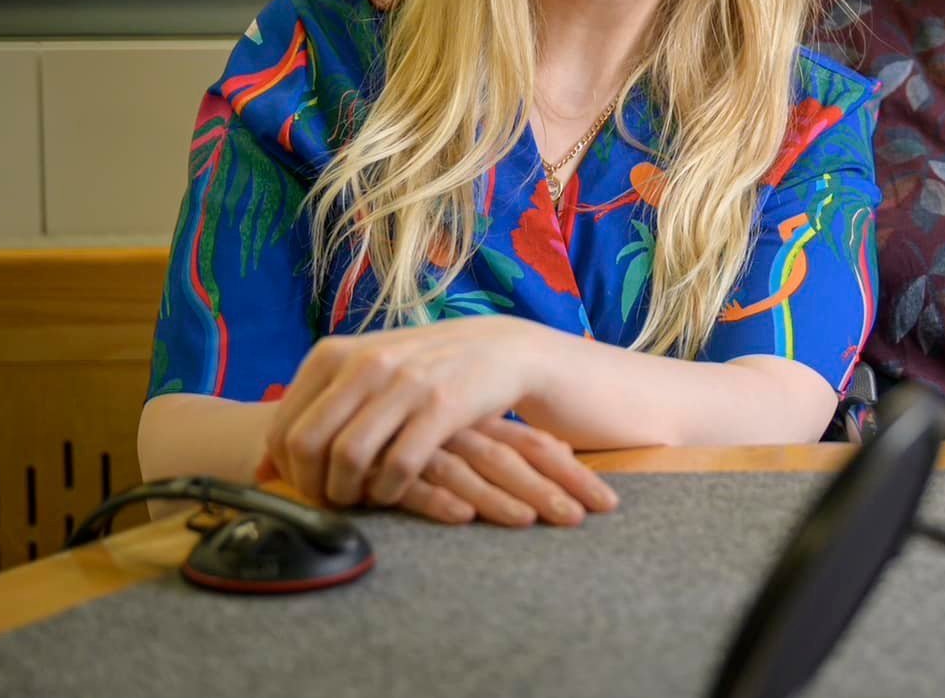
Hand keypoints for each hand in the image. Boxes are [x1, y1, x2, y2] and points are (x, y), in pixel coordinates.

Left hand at [265, 316, 559, 507]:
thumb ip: (314, 410)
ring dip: (349, 492)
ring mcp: (404, 383)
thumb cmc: (423, 367)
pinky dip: (390, 490)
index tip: (308, 486)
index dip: (287, 471)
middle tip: (331, 500)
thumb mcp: (363, 373)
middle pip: (307, 446)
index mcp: (334, 354)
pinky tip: (396, 491)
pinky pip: (399, 465)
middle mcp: (365, 363)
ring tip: (362, 498)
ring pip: (348, 457)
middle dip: (312, 486)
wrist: (501, 350)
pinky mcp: (442, 407)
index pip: (282, 429)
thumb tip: (259, 467)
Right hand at [396, 416, 618, 526]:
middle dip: (548, 488)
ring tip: (529, 521)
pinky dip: (438, 498)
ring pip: (467, 470)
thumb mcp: (463, 441)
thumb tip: (565, 455)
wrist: (337, 424)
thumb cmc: (407, 439)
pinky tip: (462, 516)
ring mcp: (421, 444)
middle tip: (581, 518)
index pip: (534, 445)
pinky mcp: (382, 465)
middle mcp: (457, 429)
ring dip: (498, 496)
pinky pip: (414, 482)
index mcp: (480, 422)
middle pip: (510, 458)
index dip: (572, 472)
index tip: (607, 501)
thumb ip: (505, 448)